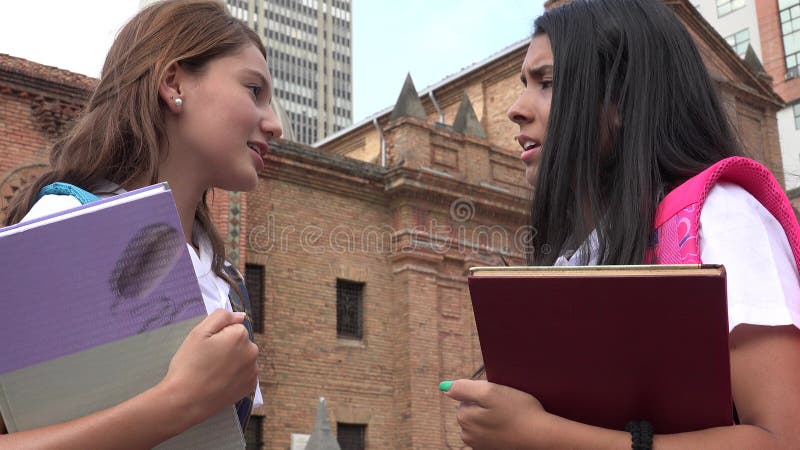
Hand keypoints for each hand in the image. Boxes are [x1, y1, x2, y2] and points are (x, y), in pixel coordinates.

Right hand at [160, 309, 258, 424]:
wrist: (185, 401)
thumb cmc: (189, 365)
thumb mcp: (198, 332)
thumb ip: (221, 317)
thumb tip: (240, 316)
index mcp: (241, 335)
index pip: (233, 327)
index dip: (217, 335)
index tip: (206, 348)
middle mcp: (252, 352)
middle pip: (240, 342)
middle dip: (227, 347)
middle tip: (207, 360)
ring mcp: (253, 371)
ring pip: (242, 358)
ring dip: (232, 361)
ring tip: (212, 373)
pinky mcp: (250, 387)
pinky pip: (244, 374)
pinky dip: (235, 376)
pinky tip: (220, 382)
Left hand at [441, 379, 549, 449]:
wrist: (542, 437)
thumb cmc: (518, 412)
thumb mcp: (490, 392)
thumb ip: (464, 388)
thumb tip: (445, 388)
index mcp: (465, 419)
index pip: (466, 397)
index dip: (482, 393)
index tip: (498, 396)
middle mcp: (468, 436)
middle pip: (472, 411)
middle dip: (485, 406)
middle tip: (505, 405)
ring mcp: (481, 445)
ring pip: (482, 423)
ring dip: (492, 418)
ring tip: (510, 417)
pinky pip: (492, 434)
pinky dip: (500, 430)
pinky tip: (511, 428)